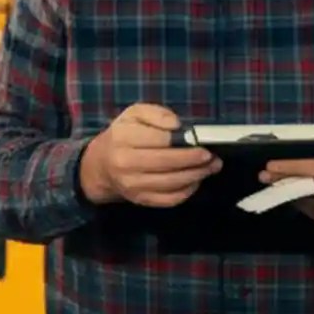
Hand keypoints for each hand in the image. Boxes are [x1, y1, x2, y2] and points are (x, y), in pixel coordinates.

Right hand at [79, 103, 221, 207]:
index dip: (183, 140)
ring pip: (172, 183)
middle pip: (168, 163)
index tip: (200, 140)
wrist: (101, 165)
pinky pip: (170, 199)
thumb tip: (177, 126)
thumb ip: (156, 113)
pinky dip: (188, 191)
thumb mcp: (134, 114)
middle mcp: (125, 163)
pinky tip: (195, 180)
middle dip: (195, 159)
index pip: (160, 140)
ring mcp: (133, 185)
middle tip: (212, 156)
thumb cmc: (122, 135)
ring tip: (210, 167)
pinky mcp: (141, 200)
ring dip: (196, 175)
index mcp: (123, 138)